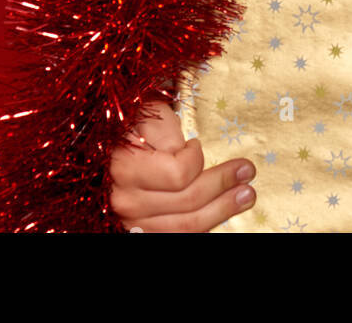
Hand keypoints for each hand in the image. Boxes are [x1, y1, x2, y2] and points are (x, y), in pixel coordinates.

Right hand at [109, 96, 255, 231]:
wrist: (104, 157)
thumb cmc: (128, 132)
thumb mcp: (145, 116)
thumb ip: (165, 128)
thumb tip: (184, 148)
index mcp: (127, 169)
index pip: (179, 173)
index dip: (195, 158)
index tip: (196, 145)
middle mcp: (127, 201)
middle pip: (188, 200)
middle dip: (224, 184)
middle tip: (248, 170)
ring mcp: (133, 222)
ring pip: (187, 225)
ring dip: (222, 209)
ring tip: (247, 195)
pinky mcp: (143, 233)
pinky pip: (179, 236)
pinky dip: (204, 225)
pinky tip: (221, 213)